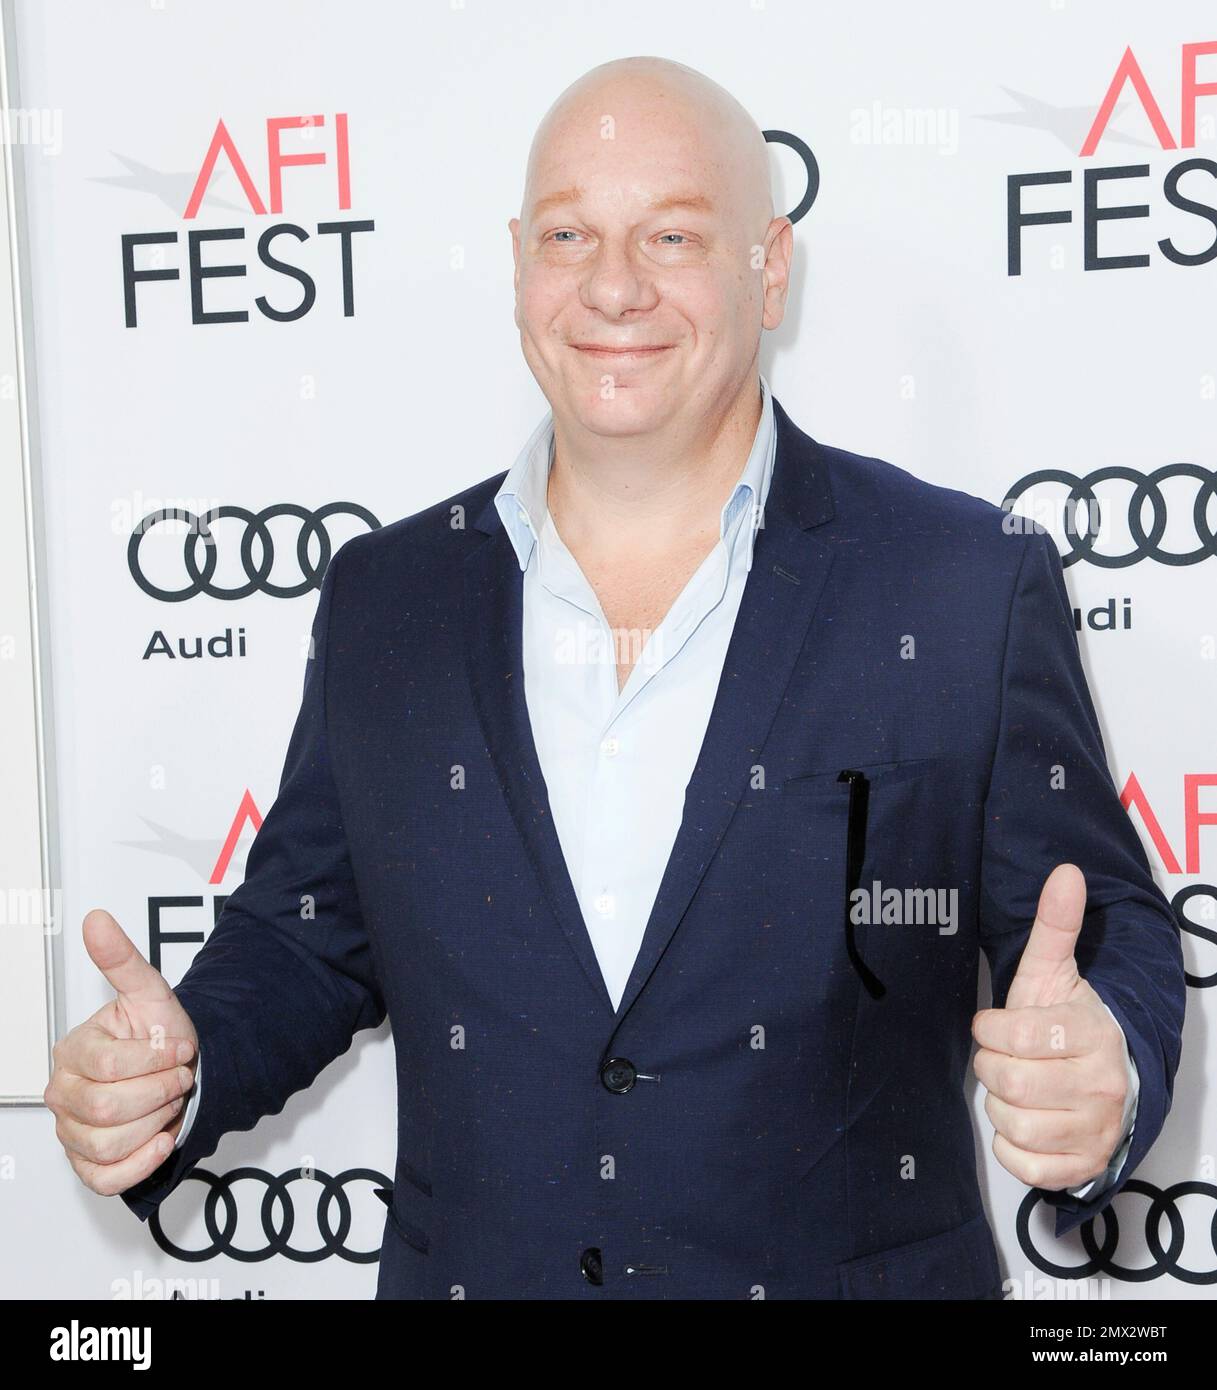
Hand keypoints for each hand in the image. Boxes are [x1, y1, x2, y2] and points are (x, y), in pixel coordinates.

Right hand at [44, 909, 198, 1195]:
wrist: (180, 1071)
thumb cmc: (161, 1035)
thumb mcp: (150, 993)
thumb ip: (122, 959)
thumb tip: (97, 920)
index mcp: (73, 1051)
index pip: (112, 1065)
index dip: (158, 1059)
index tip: (180, 1049)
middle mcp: (63, 1093)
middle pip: (109, 1108)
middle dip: (160, 1091)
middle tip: (178, 1078)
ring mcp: (71, 1132)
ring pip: (109, 1143)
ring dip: (156, 1122)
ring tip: (168, 1101)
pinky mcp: (88, 1165)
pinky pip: (107, 1178)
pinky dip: (142, 1162)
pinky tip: (162, 1139)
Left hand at [971, 863, 1127, 1190]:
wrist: (1112, 1078)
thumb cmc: (1068, 1023)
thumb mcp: (1054, 972)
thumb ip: (1055, 924)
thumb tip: (1066, 871)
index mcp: (1091, 1033)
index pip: (1014, 1035)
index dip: (991, 1029)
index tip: (997, 1026)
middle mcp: (1101, 1085)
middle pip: (1009, 1081)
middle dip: (993, 1066)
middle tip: (1007, 1058)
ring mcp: (1096, 1130)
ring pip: (1013, 1122)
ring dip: (1002, 1104)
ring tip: (1019, 1086)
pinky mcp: (1084, 1167)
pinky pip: (1024, 1165)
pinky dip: (1012, 1147)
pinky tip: (1025, 1119)